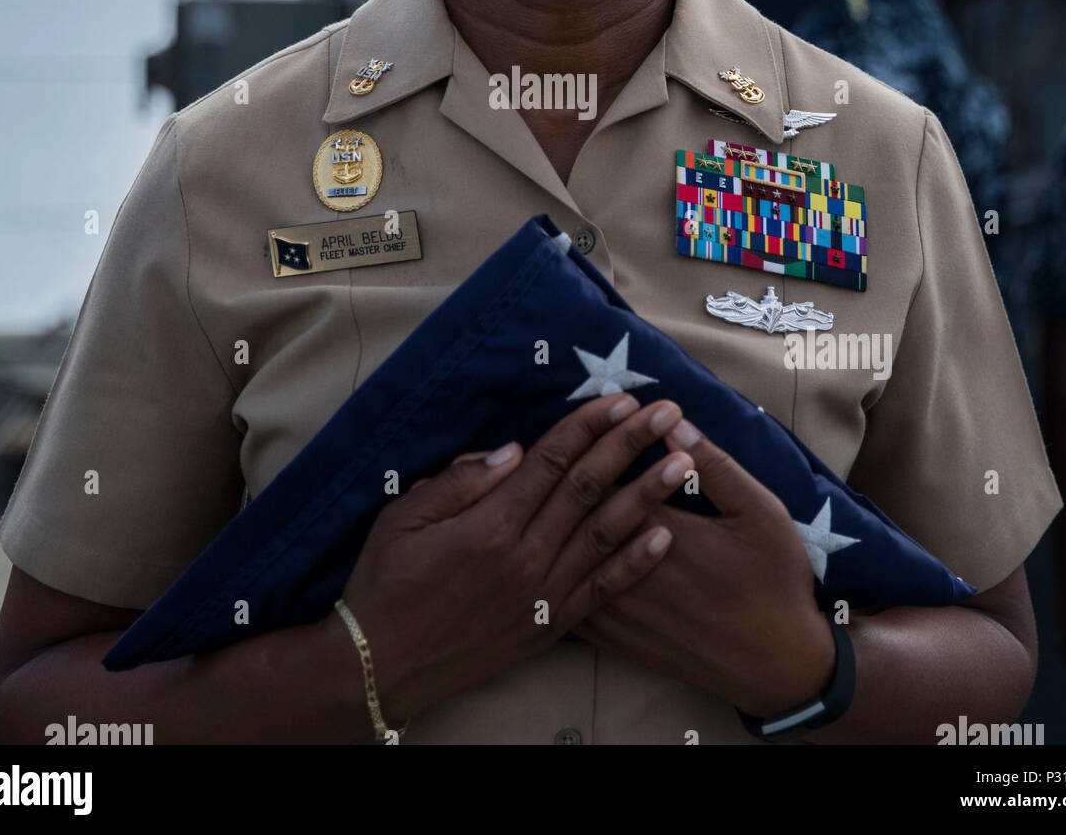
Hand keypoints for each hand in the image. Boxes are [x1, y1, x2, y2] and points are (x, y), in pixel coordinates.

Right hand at [339, 394, 695, 723]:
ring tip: (684, 465)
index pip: (551, 461)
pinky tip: (665, 537)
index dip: (589, 426)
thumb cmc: (386, 581)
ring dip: (647, 495)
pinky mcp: (548, 626)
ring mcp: (541, 594)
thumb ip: (460, 480)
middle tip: (667, 411)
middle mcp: (524, 557)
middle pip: (587, 488)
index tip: (621, 399)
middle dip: (630, 445)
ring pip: (605, 534)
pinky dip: (635, 563)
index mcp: (489, 524)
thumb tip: (514, 450)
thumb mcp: (403, 516)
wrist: (381, 665)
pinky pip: (602, 590)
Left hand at [575, 419, 835, 716]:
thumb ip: (715, 465)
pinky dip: (553, 567)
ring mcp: (617, 608)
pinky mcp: (612, 638)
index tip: (588, 423)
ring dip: (551, 523)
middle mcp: (629, 569)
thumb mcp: (760, 512)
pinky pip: (565, 597)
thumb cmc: (774, 580)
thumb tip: (672, 423)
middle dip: (563, 480)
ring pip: (562, 555)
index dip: (591, 446)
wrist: (778, 666)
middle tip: (557, 452)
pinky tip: (547, 547)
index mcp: (665, 531)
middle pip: (575, 514)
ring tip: (544, 494)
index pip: (605, 477)